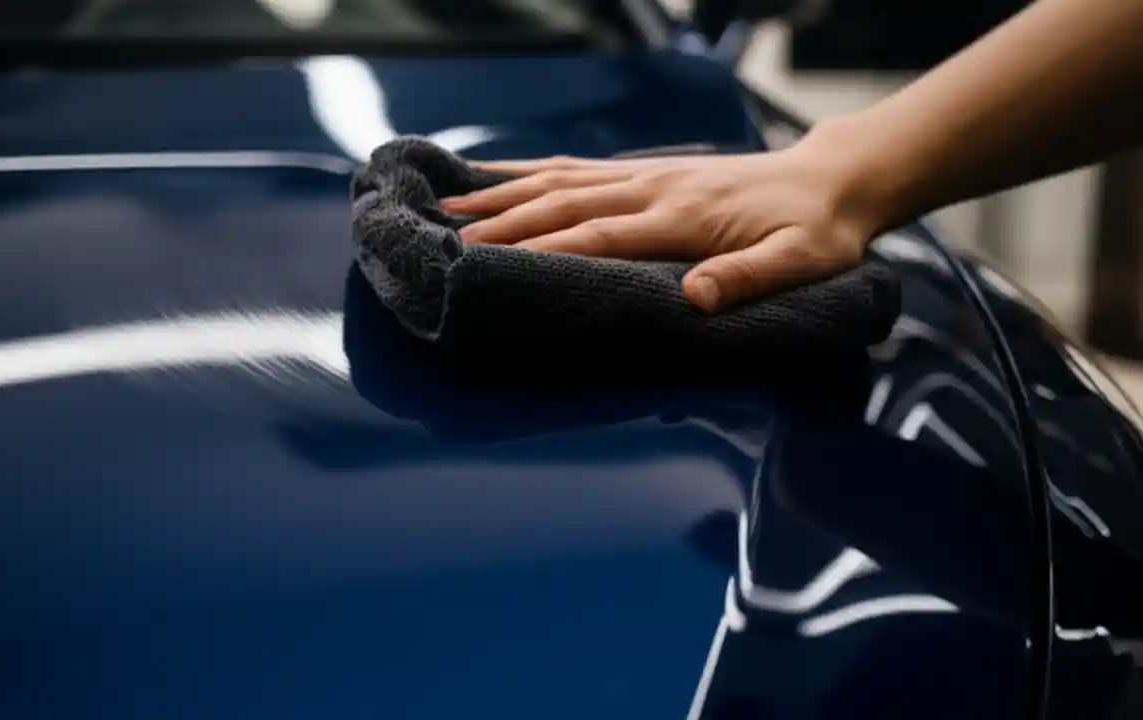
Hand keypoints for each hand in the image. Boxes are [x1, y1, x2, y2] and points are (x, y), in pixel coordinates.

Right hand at [441, 135, 884, 312]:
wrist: (833, 179)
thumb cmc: (817, 231)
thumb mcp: (801, 262)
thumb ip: (747, 279)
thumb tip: (694, 300)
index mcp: (682, 216)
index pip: (597, 234)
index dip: (542, 250)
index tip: (489, 263)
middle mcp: (653, 188)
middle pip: (562, 203)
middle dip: (502, 223)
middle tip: (446, 242)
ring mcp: (646, 175)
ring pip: (560, 179)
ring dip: (504, 193)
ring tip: (451, 205)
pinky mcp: (647, 172)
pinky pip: (577, 168)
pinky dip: (532, 172)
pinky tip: (502, 180)